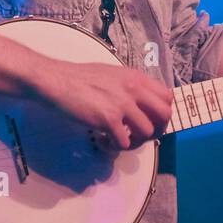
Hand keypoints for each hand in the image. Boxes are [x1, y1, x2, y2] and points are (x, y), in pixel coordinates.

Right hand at [35, 58, 173, 150]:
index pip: (167, 97)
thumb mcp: (113, 75)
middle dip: (156, 130)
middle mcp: (134, 89)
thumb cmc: (79, 78)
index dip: (161, 113)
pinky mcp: (108, 119)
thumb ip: (130, 87)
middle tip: (140, 135)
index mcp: (136, 78)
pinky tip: (103, 140)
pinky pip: (124, 142)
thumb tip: (141, 105)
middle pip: (165, 115)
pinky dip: (115, 147)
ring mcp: (122, 104)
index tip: (150, 121)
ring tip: (118, 139)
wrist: (56, 80)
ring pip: (147, 132)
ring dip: (135, 142)